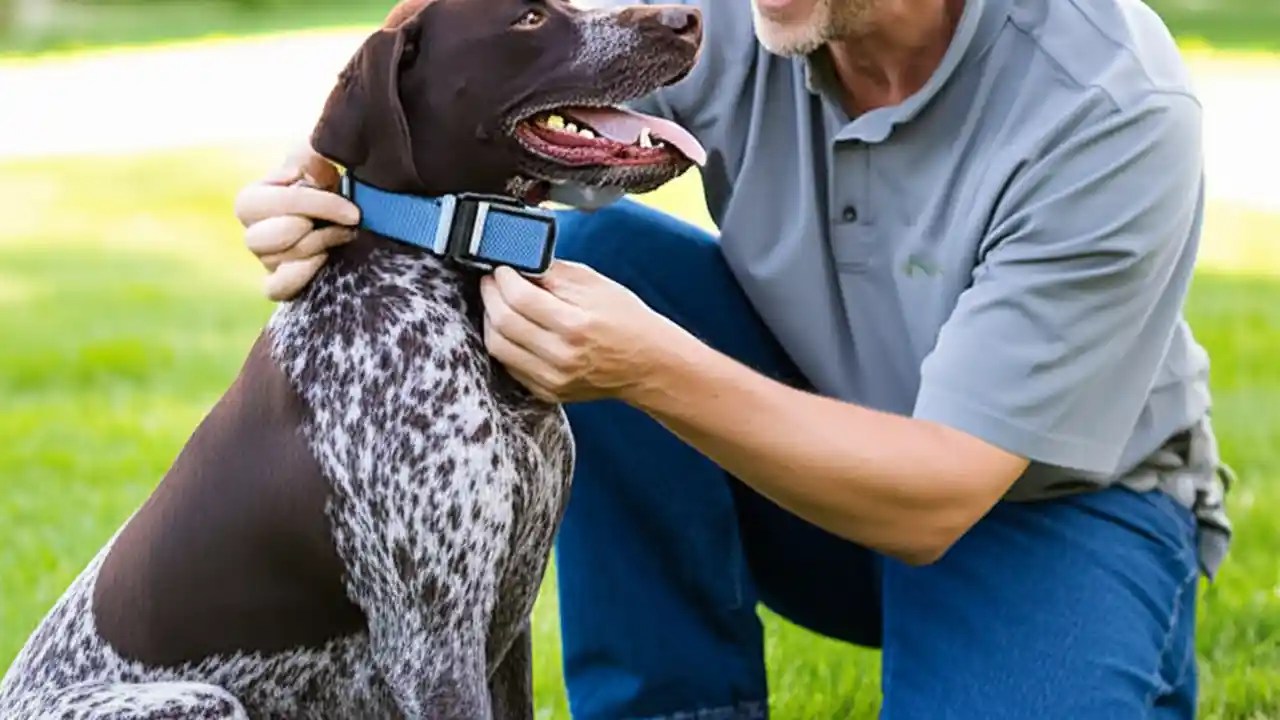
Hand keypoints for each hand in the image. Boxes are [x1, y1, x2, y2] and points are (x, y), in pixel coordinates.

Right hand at [234, 143, 359, 300]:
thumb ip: (312, 152)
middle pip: (262, 239)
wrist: (350, 210)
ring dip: (318, 248)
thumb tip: (309, 165)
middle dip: (314, 231)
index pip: (274, 205)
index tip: (353, 211)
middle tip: (346, 224)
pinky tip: (324, 261)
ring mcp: (267, 261)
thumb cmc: (332, 182)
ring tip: (341, 236)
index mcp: (252, 200)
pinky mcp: (282, 282)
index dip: (317, 207)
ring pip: (276, 261)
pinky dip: (297, 278)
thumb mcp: (322, 159)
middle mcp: (253, 232)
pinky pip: (275, 289)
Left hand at [479, 261, 681, 402]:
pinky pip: (510, 366)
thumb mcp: (595, 284)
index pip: (519, 298)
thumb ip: (552, 273)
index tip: (500, 268)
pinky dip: (505, 343)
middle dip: (490, 295)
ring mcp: (553, 378)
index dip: (502, 278)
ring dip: (491, 320)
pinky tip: (513, 328)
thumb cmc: (626, 319)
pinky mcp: (548, 392)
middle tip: (492, 281)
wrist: (648, 363)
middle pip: (502, 323)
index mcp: (575, 325)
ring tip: (498, 303)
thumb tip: (516, 262)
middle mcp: (561, 356)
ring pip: (498, 347)